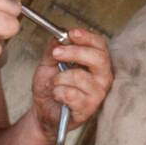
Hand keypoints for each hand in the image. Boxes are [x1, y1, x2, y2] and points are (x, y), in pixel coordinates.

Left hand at [30, 28, 112, 142]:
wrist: (42, 110)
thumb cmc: (51, 86)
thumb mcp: (48, 63)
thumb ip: (54, 48)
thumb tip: (59, 37)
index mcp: (96, 63)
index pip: (100, 45)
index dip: (87, 37)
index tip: (71, 34)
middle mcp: (103, 77)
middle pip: (98, 58)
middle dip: (75, 52)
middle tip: (57, 53)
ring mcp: (97, 94)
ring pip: (80, 77)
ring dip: (60, 78)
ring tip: (55, 83)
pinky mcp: (88, 108)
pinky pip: (71, 94)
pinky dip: (58, 92)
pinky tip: (57, 95)